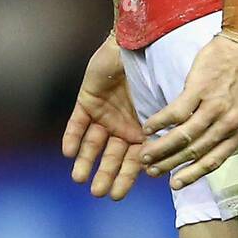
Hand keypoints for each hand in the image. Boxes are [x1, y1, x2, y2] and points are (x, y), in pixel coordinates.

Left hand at [62, 33, 146, 200]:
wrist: (136, 43)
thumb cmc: (154, 71)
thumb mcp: (161, 103)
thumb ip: (162, 127)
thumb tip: (169, 154)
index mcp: (142, 128)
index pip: (134, 159)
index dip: (126, 176)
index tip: (118, 195)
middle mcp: (122, 125)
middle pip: (111, 155)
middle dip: (105, 174)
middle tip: (99, 192)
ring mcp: (104, 114)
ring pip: (92, 144)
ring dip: (85, 160)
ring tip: (79, 178)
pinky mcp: (87, 101)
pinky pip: (77, 123)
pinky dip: (72, 137)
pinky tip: (69, 152)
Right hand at [139, 34, 237, 190]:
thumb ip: (229, 128)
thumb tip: (207, 145)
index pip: (213, 161)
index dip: (191, 175)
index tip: (174, 184)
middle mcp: (228, 123)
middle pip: (194, 151)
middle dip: (169, 164)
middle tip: (151, 170)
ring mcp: (214, 106)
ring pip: (182, 136)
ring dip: (160, 148)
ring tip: (145, 154)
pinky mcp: (200, 88)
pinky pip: (175, 113)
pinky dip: (159, 122)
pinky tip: (147, 127)